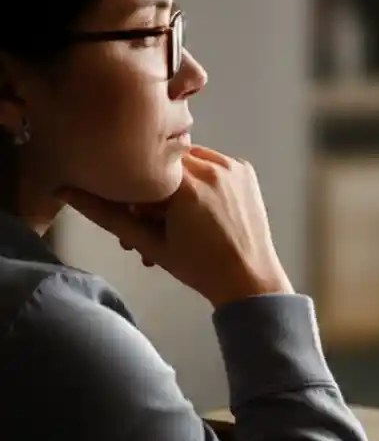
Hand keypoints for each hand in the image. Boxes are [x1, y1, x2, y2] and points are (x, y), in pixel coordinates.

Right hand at [59, 146, 293, 307]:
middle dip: (154, 191)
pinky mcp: (245, 171)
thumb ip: (107, 215)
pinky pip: (211, 164)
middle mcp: (214, 168)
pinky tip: (200, 210)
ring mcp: (233, 167)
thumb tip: (66, 191)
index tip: (137, 219)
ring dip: (176, 184)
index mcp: (189, 185)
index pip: (142, 169)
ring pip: (186, 161)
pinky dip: (199, 180)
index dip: (133, 192)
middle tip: (154, 225)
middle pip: (164, 163)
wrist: (250, 280)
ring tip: (177, 220)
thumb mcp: (149, 243)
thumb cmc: (200, 268)